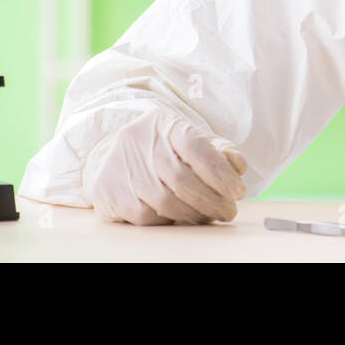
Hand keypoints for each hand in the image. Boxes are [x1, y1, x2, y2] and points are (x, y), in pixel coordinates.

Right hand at [81, 107, 248, 224]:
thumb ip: (221, 151)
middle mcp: (137, 140)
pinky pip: (144, 216)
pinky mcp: (105, 190)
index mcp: (164, 122)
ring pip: (163, 201)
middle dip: (211, 200)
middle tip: (228, 211)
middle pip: (181, 178)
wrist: (120, 154)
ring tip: (208, 216)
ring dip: (193, 215)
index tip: (239, 191)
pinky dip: (168, 222)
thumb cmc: (167, 150)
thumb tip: (238, 167)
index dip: (220, 172)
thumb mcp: (196, 142)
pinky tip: (179, 219)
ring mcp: (117, 165)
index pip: (196, 147)